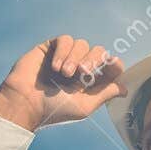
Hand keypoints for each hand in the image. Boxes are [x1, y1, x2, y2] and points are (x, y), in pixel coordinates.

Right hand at [0, 36, 126, 132]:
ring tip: (63, 74)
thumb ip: (105, 94)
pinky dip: (63, 52)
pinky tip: (55, 67)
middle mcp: (79, 68)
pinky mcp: (51, 48)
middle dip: (94, 60)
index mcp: (89, 83)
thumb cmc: (54, 109)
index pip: (109, 66)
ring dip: (75, 58)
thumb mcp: (84, 105)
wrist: (26, 102)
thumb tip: (125, 88)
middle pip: (99, 51)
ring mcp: (65, 57)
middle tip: (82, 74)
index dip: (113, 64)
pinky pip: (65, 40)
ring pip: (82, 44)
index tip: (113, 65)